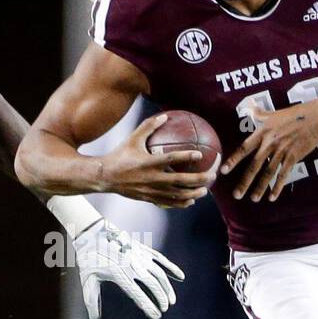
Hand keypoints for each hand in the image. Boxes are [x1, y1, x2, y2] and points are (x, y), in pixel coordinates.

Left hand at [73, 219, 184, 318]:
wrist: (92, 232)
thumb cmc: (88, 258)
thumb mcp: (87, 279)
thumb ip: (91, 300)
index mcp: (118, 274)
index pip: (137, 294)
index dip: (149, 306)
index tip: (157, 315)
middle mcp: (131, 264)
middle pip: (152, 284)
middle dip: (161, 297)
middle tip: (165, 308)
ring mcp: (138, 255)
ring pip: (159, 272)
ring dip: (167, 287)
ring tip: (172, 300)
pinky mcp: (142, 249)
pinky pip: (160, 259)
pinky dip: (171, 267)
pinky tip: (180, 276)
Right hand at [97, 113, 217, 207]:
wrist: (105, 177)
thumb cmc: (120, 155)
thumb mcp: (133, 138)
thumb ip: (149, 126)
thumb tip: (165, 115)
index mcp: (149, 162)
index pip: (172, 159)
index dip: (187, 156)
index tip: (200, 154)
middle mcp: (152, 178)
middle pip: (181, 180)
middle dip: (200, 179)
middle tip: (212, 175)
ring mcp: (152, 191)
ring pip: (178, 195)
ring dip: (194, 193)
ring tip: (205, 190)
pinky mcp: (149, 199)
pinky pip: (169, 203)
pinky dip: (181, 203)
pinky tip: (190, 200)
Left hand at [219, 98, 317, 201]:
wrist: (316, 117)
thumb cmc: (294, 114)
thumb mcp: (273, 113)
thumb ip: (258, 113)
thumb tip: (248, 104)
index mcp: (262, 132)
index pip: (244, 148)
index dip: (233, 160)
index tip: (223, 171)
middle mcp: (270, 143)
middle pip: (254, 165)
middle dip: (244, 182)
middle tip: (236, 195)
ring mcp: (282, 150)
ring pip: (268, 173)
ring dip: (260, 188)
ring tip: (253, 199)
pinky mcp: (293, 157)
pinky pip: (283, 174)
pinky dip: (277, 187)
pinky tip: (272, 197)